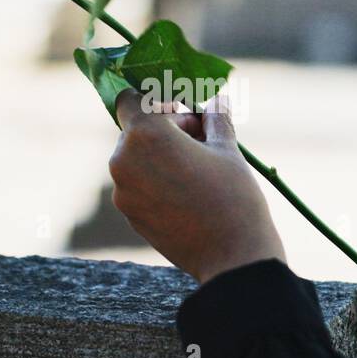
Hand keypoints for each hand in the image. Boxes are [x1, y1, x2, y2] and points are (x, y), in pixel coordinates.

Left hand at [109, 90, 285, 284]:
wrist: (232, 257)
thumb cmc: (234, 196)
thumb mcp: (227, 149)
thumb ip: (215, 119)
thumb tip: (215, 102)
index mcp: (145, 134)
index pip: (132, 99)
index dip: (159, 103)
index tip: (187, 117)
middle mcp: (123, 160)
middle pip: (137, 130)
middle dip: (167, 130)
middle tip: (204, 142)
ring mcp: (122, 191)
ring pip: (138, 159)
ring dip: (162, 157)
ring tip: (200, 172)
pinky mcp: (129, 215)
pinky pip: (139, 185)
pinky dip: (158, 182)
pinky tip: (189, 196)